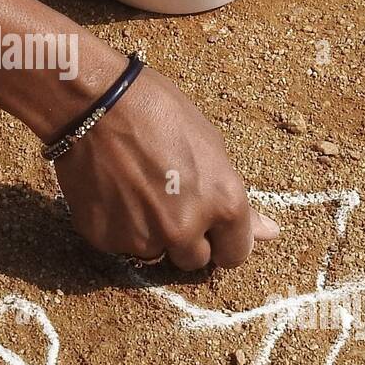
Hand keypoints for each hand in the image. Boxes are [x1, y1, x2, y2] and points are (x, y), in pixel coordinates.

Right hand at [53, 65, 278, 271]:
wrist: (94, 104)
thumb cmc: (157, 112)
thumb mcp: (210, 146)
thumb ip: (237, 200)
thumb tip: (270, 234)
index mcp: (223, 204)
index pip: (236, 254)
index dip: (223, 240)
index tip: (210, 227)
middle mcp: (185, 229)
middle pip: (194, 260)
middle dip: (185, 237)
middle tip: (167, 200)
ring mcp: (143, 238)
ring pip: (154, 251)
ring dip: (150, 232)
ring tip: (135, 189)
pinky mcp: (106, 239)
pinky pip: (119, 244)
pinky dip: (117, 225)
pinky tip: (111, 191)